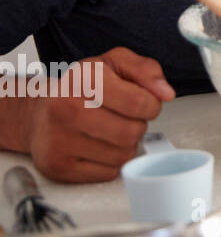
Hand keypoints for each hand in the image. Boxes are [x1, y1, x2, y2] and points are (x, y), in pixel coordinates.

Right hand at [20, 47, 174, 182]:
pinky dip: (111, 162)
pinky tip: (96, 146)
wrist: (38, 113)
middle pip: (132, 132)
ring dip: (125, 145)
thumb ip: (146, 70)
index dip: (151, 105)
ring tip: (108, 131)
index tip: (143, 103)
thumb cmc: (80, 87)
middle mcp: (66, 110)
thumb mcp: (113, 63)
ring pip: (123, 155)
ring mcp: (59, 141)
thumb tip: (166, 93)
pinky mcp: (58, 167)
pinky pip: (108, 173)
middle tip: (123, 117)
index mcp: (83, 79)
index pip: (139, 103)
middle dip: (137, 125)